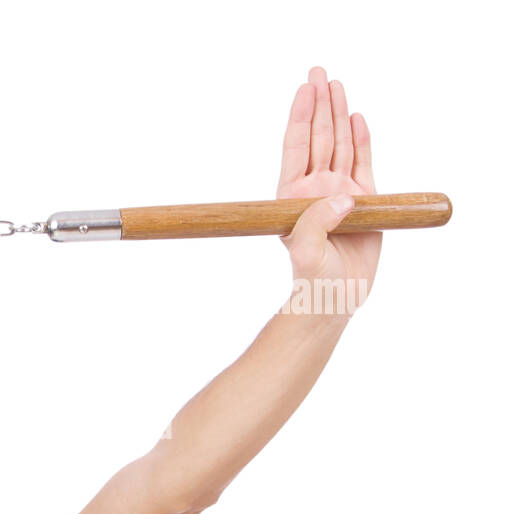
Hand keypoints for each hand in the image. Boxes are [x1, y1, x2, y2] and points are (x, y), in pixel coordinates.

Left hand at [277, 66, 382, 312]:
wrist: (337, 296)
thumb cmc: (313, 278)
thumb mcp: (307, 253)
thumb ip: (316, 224)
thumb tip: (342, 199)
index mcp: (293, 196)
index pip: (296, 148)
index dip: (300, 117)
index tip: (304, 89)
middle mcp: (315, 189)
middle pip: (317, 138)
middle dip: (319, 105)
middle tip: (320, 71)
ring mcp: (339, 192)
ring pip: (339, 145)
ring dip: (339, 115)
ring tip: (338, 84)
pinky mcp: (364, 200)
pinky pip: (364, 163)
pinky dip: (361, 141)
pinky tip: (358, 119)